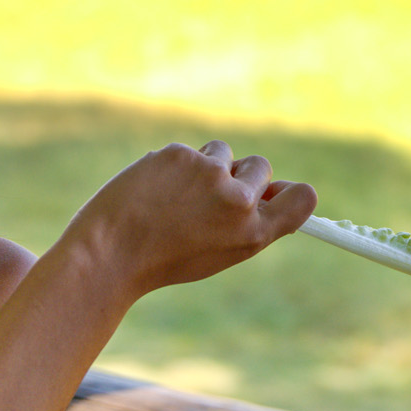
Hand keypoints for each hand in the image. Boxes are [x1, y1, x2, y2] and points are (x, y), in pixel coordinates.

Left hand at [75, 140, 316, 299]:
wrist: (108, 254)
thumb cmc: (163, 259)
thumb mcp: (218, 252)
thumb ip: (249, 223)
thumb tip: (273, 190)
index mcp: (253, 234)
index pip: (302, 198)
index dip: (290, 191)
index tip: (274, 193)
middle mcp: (239, 201)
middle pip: (261, 167)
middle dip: (240, 174)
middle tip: (208, 198)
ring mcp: (210, 173)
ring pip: (223, 153)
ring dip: (207, 167)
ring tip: (175, 197)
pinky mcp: (180, 154)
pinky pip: (190, 152)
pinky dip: (175, 166)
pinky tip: (154, 189)